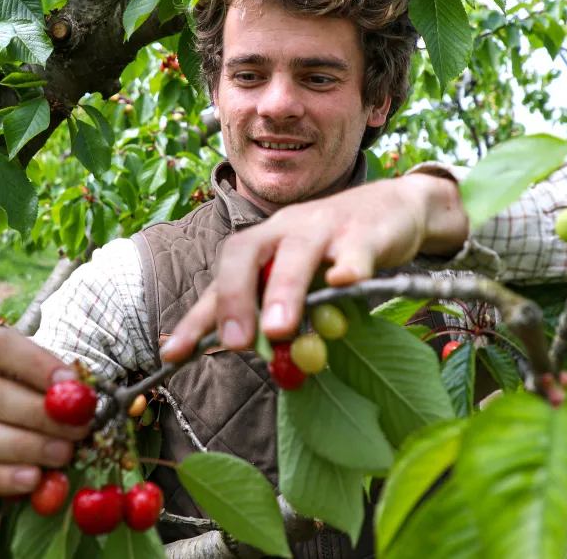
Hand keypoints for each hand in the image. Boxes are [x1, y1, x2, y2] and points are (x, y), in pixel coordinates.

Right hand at [0, 326, 90, 494]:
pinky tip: (32, 480)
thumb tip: (79, 396)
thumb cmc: (4, 383)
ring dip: (24, 448)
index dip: (37, 365)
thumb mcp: (23, 369)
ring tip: (62, 455)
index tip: (73, 385)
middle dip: (38, 415)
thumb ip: (47, 379)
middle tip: (76, 431)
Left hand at [160, 172, 466, 361]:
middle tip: (236, 342)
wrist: (393, 207)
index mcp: (262, 244)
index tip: (173, 353)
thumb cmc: (336, 250)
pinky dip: (349, 267)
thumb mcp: (300, 280)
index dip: (197, 317)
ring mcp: (325, 228)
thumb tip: (258, 358)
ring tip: (279, 329)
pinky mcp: (365, 233)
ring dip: (284, 290)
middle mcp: (284, 230)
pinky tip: (345, 284)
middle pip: (246, 253)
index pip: (221, 279)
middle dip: (235, 298)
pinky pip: (355, 250)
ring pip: (296, 253)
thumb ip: (277, 315)